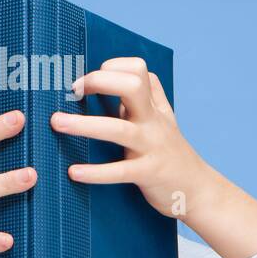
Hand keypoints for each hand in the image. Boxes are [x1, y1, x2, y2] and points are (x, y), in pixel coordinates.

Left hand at [50, 57, 210, 217]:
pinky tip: (74, 172)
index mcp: (153, 107)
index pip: (138, 69)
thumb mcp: (164, 119)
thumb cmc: (172, 153)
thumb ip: (147, 97)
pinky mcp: (148, 173)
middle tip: (74, 91)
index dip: (112, 67)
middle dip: (100, 82)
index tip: (88, 80)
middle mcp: (153, 122)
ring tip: (57, 123)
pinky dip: (95, 172)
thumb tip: (120, 75)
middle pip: (132, 86)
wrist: (199, 190)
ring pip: (118, 129)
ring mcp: (151, 147)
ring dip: (84, 125)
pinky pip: (120, 171)